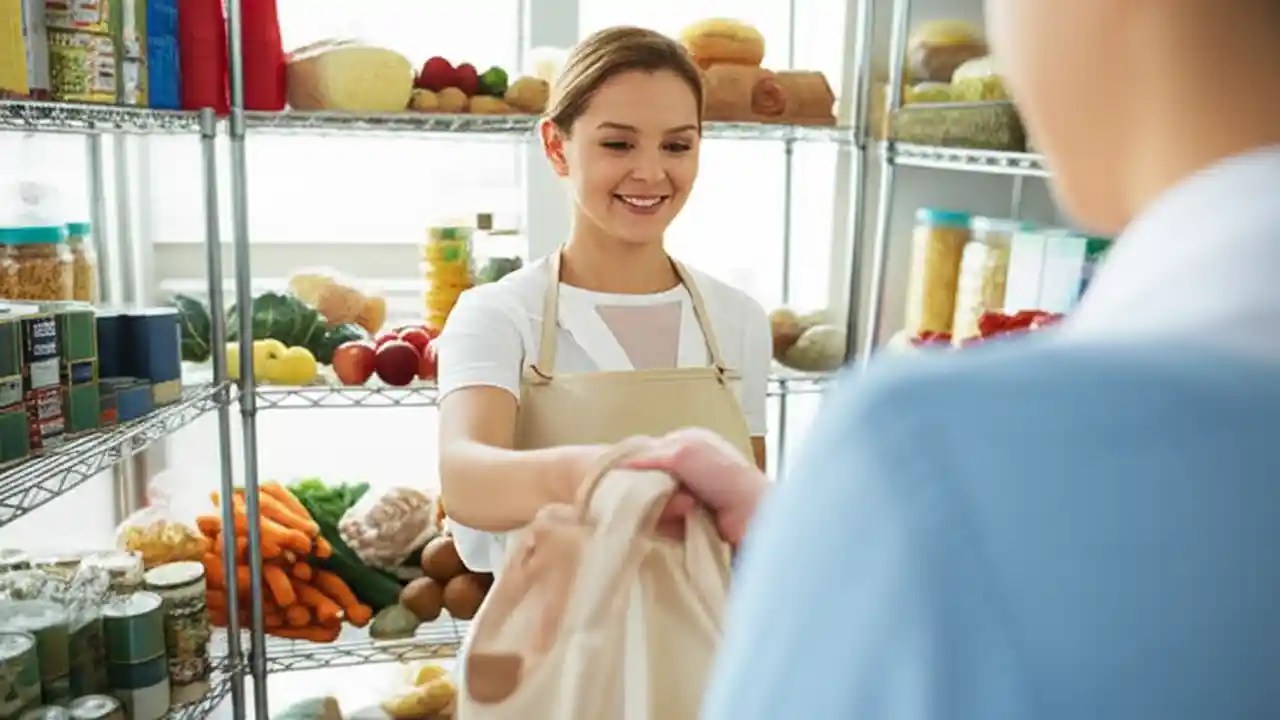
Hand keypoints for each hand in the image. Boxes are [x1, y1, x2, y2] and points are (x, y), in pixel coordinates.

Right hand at [622, 428, 767, 545]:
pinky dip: (672, 525)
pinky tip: (686, 524)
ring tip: (689, 510)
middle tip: (677, 496)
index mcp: (689, 442)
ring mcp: (690, 494)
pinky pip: (664, 523)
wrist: (754, 517)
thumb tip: (619, 463)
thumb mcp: (686, 453)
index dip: (638, 465)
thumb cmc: (726, 477)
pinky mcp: (690, 521)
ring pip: (654, 504)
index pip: (648, 452)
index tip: (630, 477)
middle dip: (655, 491)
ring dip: (667, 510)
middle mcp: (689, 466)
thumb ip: (650, 455)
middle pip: (648, 481)